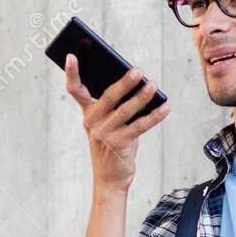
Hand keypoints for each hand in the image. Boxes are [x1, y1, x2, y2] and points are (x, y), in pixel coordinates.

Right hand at [64, 54, 170, 194]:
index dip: (71, 73)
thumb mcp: (109, 125)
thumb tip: (141, 87)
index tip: (70, 56)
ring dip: (142, 97)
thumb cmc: (112, 147)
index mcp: (88, 113)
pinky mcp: (119, 144)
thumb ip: (118, 107)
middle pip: (109, 96)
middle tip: (138, 70)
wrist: (110, 180)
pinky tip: (165, 108)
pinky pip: (140, 126)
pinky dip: (154, 116)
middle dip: (124, 82)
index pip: (75, 90)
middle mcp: (93, 122)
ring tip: (153, 85)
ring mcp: (105, 134)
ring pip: (126, 110)